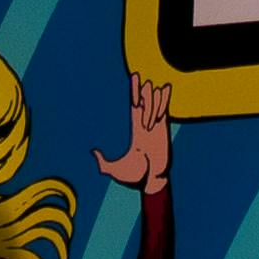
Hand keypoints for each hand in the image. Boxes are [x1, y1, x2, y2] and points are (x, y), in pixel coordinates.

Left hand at [96, 72, 172, 193]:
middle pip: (144, 100)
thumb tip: (92, 152)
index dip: (134, 91)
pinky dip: (165, 99)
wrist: (151, 182)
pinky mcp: (165, 130)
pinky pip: (165, 109)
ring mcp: (157, 126)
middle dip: (143, 94)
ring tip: (150, 100)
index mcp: (135, 131)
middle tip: (139, 87)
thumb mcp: (113, 169)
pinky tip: (165, 89)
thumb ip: (102, 162)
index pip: (134, 105)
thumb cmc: (134, 178)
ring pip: (155, 103)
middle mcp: (146, 125)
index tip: (134, 76)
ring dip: (152, 100)